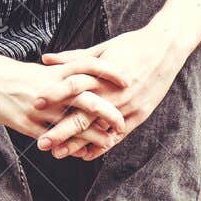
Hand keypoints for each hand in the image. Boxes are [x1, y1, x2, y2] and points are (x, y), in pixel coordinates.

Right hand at [0, 48, 128, 141]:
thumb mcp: (37, 71)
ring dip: (93, 135)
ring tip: (109, 142)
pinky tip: (79, 153)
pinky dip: (68, 146)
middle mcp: (50, 89)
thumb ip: (58, 75)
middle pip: (88, 99)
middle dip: (109, 113)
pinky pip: (53, 137)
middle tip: (123, 123)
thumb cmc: (8, 72)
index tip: (128, 79)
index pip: (89, 66)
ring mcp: (39, 108)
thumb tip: (78, 78)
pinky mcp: (26, 123)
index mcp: (54, 72)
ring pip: (73, 123)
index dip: (110, 72)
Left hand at [37, 25, 186, 159]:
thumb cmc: (131, 45)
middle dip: (61, 131)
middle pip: (83, 115)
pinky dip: (101, 145)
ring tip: (59, 154)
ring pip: (99, 129)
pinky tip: (86, 155)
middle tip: (41, 143)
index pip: (74, 87)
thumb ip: (73, 58)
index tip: (35, 105)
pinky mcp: (139, 114)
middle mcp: (114, 92)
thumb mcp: (102, 49)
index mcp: (102, 74)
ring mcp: (128, 106)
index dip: (55, 96)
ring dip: (78, 143)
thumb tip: (45, 59)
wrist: (165, 48)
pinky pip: (117, 134)